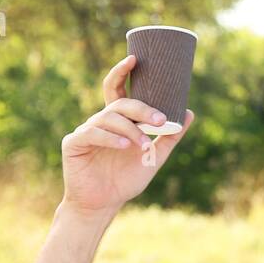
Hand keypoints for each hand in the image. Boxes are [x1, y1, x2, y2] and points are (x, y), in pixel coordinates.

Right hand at [60, 55, 192, 217]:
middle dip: (141, 109)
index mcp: (119, 120)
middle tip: (159, 120)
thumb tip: (189, 113)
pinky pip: (93, 134)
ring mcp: (86, 131)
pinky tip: (124, 145)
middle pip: (120, 104)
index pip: (119, 90)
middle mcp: (101, 121)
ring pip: (109, 119)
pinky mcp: (74, 144)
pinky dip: (111, 138)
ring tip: (143, 145)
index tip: (135, 58)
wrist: (104, 203)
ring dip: (131, 130)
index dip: (122, 72)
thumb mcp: (155, 156)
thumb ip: (170, 136)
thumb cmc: (126, 179)